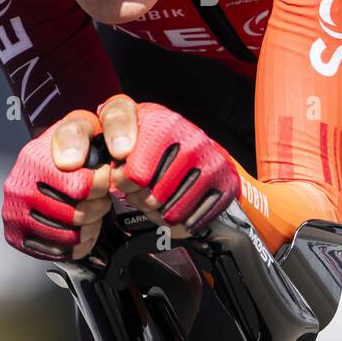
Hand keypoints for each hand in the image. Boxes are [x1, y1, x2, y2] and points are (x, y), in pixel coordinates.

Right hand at [2, 110, 113, 260]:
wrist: (48, 162)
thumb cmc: (70, 147)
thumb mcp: (79, 125)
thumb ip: (79, 133)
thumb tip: (69, 161)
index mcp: (33, 160)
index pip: (80, 187)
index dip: (101, 186)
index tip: (101, 179)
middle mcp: (19, 187)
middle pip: (75, 215)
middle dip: (97, 208)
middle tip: (97, 199)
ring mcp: (15, 213)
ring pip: (68, 236)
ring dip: (89, 227)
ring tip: (90, 213)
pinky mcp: (17, 235)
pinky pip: (56, 251)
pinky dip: (76, 245)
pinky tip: (80, 229)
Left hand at [97, 95, 238, 234]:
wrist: (195, 142)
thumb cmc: (153, 133)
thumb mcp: (129, 116)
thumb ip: (115, 123)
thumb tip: (121, 151)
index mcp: (165, 124)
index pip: (135, 175)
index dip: (123, 183)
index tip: (125, 177)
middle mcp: (193, 142)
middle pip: (152, 199)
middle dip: (140, 200)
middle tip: (141, 191)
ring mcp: (213, 164)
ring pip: (172, 214)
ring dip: (158, 214)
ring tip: (156, 201)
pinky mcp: (226, 184)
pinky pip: (192, 222)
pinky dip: (178, 224)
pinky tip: (173, 209)